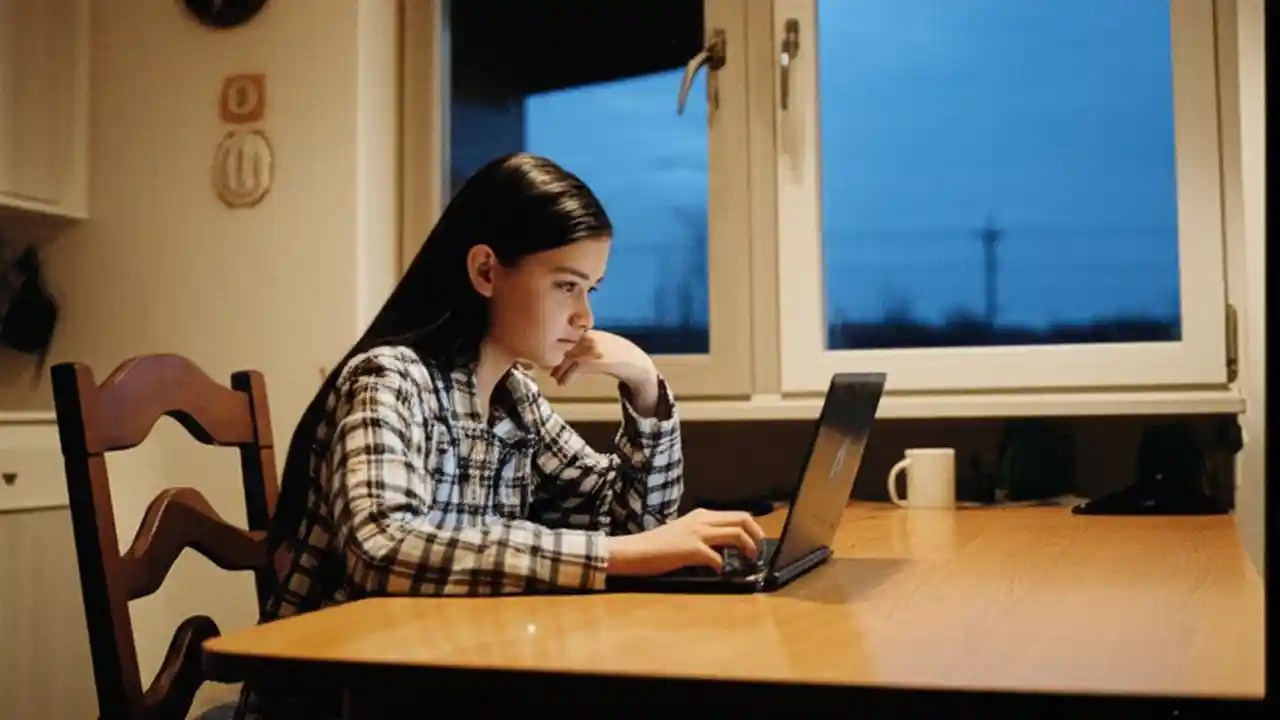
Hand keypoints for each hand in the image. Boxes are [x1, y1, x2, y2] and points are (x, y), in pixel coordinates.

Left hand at [550, 330, 659, 410]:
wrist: (633, 360)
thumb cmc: (615, 351)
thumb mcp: (599, 340)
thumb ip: (583, 340)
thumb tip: (562, 347)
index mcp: (587, 331)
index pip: (562, 338)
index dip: (553, 349)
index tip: (547, 357)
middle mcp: (587, 338)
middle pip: (561, 350)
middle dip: (554, 361)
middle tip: (550, 370)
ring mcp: (590, 350)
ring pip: (565, 361)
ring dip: (558, 372)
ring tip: (556, 378)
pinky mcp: (593, 362)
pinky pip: (573, 371)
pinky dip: (566, 379)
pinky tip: (563, 384)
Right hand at [604, 508, 766, 575]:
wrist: (635, 550)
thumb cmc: (657, 545)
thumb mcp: (684, 532)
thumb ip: (703, 534)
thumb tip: (723, 546)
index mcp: (701, 515)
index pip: (737, 515)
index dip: (752, 528)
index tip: (756, 541)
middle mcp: (702, 520)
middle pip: (743, 520)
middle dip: (756, 536)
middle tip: (757, 552)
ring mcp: (698, 534)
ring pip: (737, 534)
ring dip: (748, 548)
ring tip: (748, 561)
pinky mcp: (691, 550)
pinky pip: (718, 558)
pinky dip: (722, 567)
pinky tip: (718, 573)